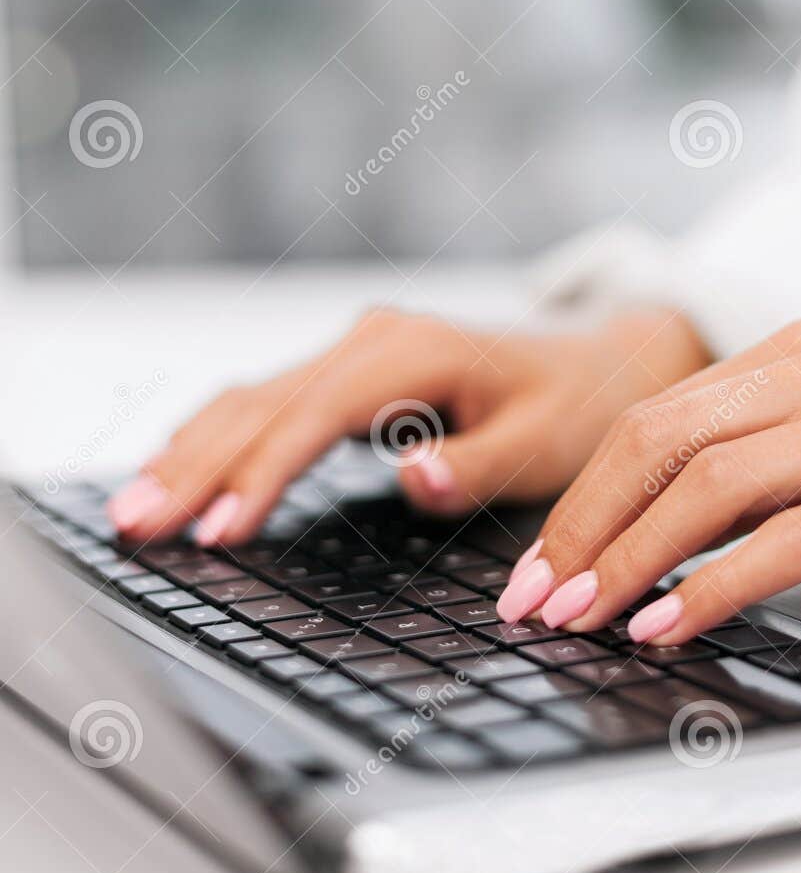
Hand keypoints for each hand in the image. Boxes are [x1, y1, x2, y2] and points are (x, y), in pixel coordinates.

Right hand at [108, 306, 709, 545]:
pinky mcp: (347, 373)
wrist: (595, 363)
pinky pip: (265, 404)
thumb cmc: (574, 406)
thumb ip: (475, 464)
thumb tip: (408, 476)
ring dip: (190, 453)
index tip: (218, 530)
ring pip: (251, 400)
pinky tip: (177, 470)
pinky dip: (216, 439)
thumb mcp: (543, 443)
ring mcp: (353, 352)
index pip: (314, 417)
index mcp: (412, 354)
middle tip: (138, 525)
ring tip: (134, 509)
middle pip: (262, 405)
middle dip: (196, 466)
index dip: (262, 475)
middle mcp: (370, 342)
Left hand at [496, 319, 800, 640]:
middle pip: (662, 438)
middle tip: (533, 598)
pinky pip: (790, 536)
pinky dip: (716, 585)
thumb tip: (664, 536)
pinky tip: (670, 626)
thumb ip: (771, 465)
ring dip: (628, 557)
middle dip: (583, 525)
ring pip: (711, 482)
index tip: (540, 564)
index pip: (659, 416)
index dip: (585, 494)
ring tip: (579, 618)